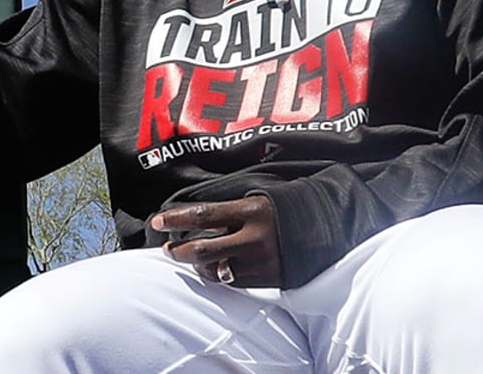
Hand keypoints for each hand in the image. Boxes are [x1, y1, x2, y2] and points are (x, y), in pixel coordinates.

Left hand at [151, 197, 280, 287]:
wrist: (325, 230)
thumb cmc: (283, 211)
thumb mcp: (257, 202)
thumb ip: (228, 214)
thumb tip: (190, 222)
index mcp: (252, 211)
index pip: (203, 216)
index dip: (176, 219)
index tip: (156, 221)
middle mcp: (254, 238)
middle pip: (202, 249)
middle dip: (179, 251)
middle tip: (168, 249)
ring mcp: (261, 262)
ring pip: (214, 270)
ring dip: (197, 266)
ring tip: (190, 259)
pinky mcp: (267, 280)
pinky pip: (232, 282)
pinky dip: (219, 275)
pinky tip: (215, 268)